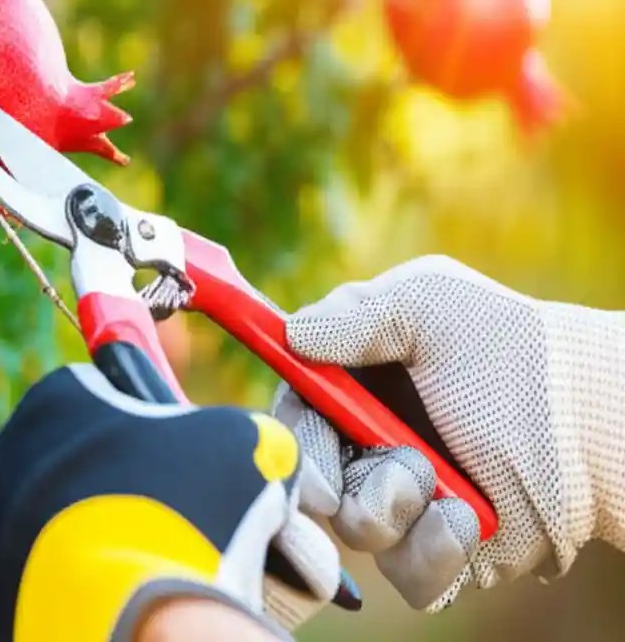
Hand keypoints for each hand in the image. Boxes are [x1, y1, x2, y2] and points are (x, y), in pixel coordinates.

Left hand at [0, 363, 344, 640]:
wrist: (130, 616)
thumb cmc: (186, 514)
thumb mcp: (241, 446)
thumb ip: (236, 430)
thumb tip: (255, 447)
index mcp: (54, 401)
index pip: (99, 391)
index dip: (145, 421)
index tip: (178, 452)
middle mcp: (3, 455)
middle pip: (70, 457)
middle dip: (115, 479)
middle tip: (170, 516)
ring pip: (48, 518)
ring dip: (90, 532)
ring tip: (146, 565)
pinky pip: (33, 574)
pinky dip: (67, 582)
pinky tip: (111, 598)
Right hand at [272, 255, 624, 610]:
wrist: (585, 413)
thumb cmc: (509, 345)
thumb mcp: (429, 303)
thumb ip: (355, 314)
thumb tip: (294, 335)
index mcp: (353, 393)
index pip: (294, 423)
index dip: (294, 445)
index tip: (311, 456)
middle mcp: (368, 449)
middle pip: (312, 487)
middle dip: (341, 483)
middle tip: (396, 465)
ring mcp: (404, 504)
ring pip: (360, 533)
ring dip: (394, 505)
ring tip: (442, 481)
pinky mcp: (442, 552)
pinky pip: (412, 577)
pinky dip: (434, 550)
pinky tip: (465, 516)